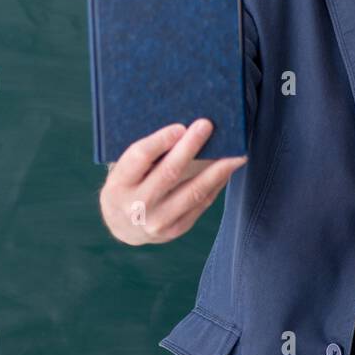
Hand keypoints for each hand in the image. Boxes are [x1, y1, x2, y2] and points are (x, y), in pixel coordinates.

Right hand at [98, 119, 246, 245]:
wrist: (122, 226)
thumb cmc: (127, 184)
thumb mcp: (124, 169)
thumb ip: (146, 153)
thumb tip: (184, 129)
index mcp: (119, 184)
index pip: (140, 158)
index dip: (160, 141)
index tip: (180, 127)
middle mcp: (136, 206)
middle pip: (169, 173)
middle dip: (190, 147)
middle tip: (207, 125)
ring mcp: (157, 221)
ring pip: (193, 192)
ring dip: (217, 170)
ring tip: (235, 153)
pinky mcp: (176, 229)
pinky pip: (201, 204)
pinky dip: (216, 184)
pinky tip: (227, 170)